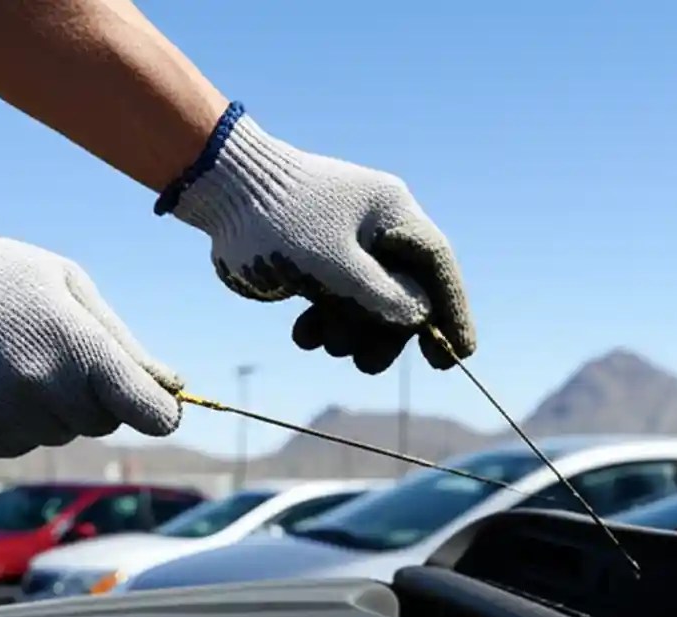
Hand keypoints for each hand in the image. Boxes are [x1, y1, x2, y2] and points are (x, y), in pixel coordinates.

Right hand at [0, 203, 182, 458]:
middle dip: (97, 397)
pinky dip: (17, 420)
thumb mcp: (72, 288)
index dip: (160, 410)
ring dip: (54, 407)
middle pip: (104, 422)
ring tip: (18, 358)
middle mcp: (47, 391)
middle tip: (63, 354)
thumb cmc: (3, 276)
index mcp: (83, 351)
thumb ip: (125, 344)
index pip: (148, 412)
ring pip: (61, 433)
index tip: (161, 404)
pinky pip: (21, 442)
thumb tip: (173, 386)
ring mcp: (8, 418)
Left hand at [163, 102, 476, 374]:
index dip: (452, 310)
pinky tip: (302, 334)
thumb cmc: (277, 218)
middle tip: (368, 364)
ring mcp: (344, 243)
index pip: (436, 264)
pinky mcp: (315, 260)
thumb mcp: (333, 265)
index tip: (459, 355)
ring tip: (321, 341)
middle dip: (386, 332)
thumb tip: (420, 318)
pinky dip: (323, 322)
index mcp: (391, 211)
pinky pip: (334, 300)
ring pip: (366, 302)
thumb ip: (380, 295)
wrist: (216, 191)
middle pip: (403, 290)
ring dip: (349, 331)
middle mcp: (375, 226)